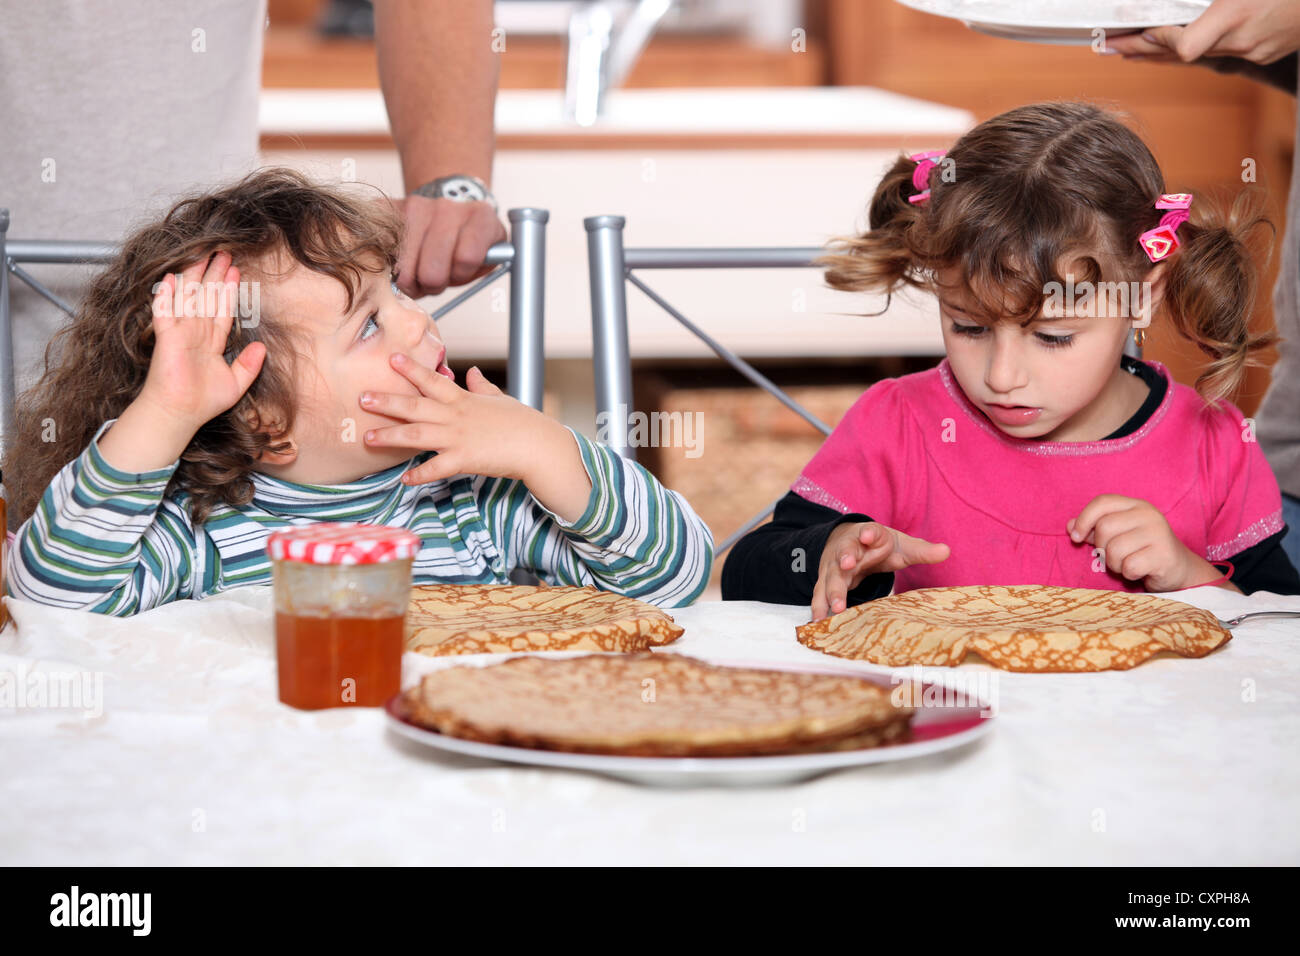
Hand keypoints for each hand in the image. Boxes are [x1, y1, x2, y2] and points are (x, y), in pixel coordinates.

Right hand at [140, 251, 265, 429]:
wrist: (179, 414)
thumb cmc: (203, 402)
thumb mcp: (236, 383)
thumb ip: (249, 365)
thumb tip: (261, 347)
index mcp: (211, 342)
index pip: (222, 309)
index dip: (229, 290)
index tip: (236, 271)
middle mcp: (196, 333)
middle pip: (206, 297)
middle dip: (214, 274)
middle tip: (222, 251)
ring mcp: (180, 333)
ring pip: (189, 298)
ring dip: (195, 276)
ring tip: (201, 254)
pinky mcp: (166, 338)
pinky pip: (166, 312)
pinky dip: (168, 296)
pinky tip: (172, 279)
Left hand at [361, 354, 557, 483]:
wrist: (537, 445)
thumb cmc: (522, 422)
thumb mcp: (500, 399)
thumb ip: (482, 386)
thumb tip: (472, 372)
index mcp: (463, 399)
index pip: (432, 380)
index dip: (411, 369)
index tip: (391, 358)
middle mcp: (455, 416)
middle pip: (414, 406)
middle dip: (387, 401)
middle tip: (362, 398)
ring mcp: (457, 438)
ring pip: (416, 435)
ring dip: (390, 436)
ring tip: (368, 438)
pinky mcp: (463, 460)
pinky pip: (435, 469)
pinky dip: (418, 475)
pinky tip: (403, 479)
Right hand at [390, 195, 506, 296]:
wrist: (448, 209)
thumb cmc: (466, 242)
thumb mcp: (486, 256)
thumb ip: (482, 266)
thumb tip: (461, 267)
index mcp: (480, 217)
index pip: (466, 258)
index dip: (460, 274)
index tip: (458, 272)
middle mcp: (447, 206)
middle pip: (432, 271)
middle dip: (433, 283)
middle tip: (434, 277)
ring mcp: (416, 205)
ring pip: (405, 269)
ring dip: (410, 278)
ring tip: (418, 269)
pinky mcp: (389, 208)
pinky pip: (381, 250)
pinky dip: (388, 264)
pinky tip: (398, 259)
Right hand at [812, 521, 949, 620]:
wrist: (849, 541)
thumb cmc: (879, 545)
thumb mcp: (901, 545)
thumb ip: (922, 551)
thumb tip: (947, 551)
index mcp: (867, 535)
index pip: (868, 532)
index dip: (868, 534)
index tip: (867, 536)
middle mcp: (846, 549)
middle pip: (844, 554)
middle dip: (844, 560)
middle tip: (847, 566)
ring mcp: (833, 566)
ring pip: (830, 578)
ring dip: (831, 592)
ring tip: (834, 609)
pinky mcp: (826, 581)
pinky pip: (820, 595)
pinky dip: (818, 608)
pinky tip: (818, 623)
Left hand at [1069, 494, 1222, 590]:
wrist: (1177, 570)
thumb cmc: (1141, 551)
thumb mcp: (1117, 536)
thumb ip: (1094, 529)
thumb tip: (1070, 526)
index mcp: (1135, 505)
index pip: (1102, 502)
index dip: (1084, 519)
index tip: (1076, 537)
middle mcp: (1148, 514)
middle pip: (1104, 528)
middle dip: (1101, 547)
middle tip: (1114, 556)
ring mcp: (1158, 533)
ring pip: (1114, 550)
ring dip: (1114, 564)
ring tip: (1127, 563)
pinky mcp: (1164, 554)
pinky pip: (1129, 566)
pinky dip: (1128, 573)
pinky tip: (1139, 571)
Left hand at [1103, 0, 1299, 63]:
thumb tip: (1178, 2)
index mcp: (1237, 14)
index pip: (1184, 45)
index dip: (1157, 41)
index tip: (1134, 35)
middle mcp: (1243, 38)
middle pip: (1180, 54)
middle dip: (1140, 48)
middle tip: (1107, 46)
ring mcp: (1255, 50)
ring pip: (1197, 56)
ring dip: (1161, 53)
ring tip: (1128, 51)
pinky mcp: (1264, 53)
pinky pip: (1220, 53)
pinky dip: (1195, 48)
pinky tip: (1174, 47)